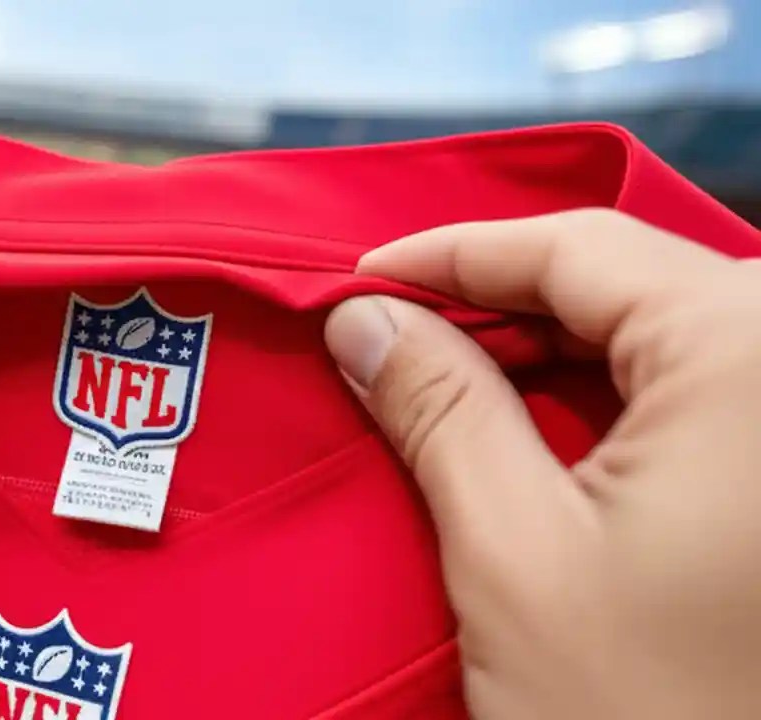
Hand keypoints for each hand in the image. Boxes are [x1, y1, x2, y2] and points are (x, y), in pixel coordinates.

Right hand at [325, 209, 760, 718]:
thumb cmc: (653, 716)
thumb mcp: (515, 554)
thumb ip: (438, 410)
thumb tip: (367, 321)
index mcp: (749, 352)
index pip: (576, 248)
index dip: (450, 254)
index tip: (360, 279)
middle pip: (622, 282)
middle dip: (495, 303)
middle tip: (388, 337)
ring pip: (659, 332)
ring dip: (545, 350)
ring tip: (443, 382)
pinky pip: (695, 393)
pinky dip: (601, 397)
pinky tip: (529, 427)